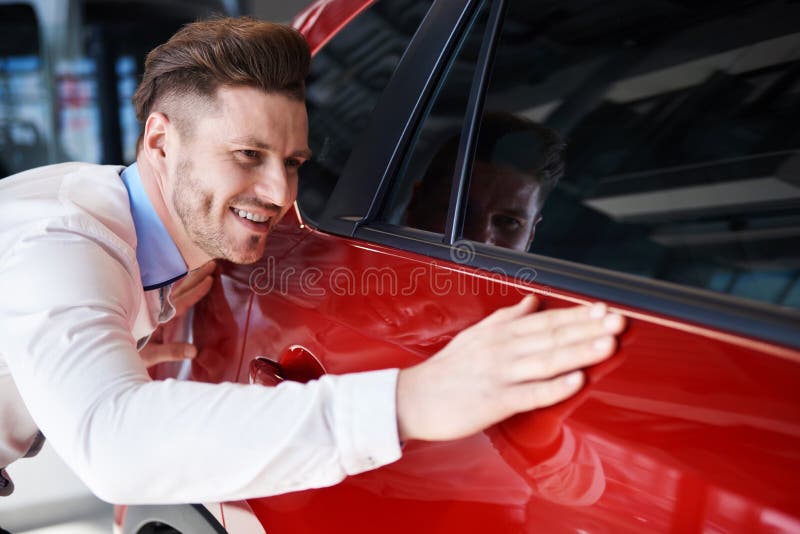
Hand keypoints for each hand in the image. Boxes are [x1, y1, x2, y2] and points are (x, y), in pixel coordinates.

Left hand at [139, 261, 215, 367]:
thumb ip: (172, 352)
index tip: (210, 279)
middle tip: (212, 264)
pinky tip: (184, 279)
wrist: (111, 351)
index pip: (182, 302)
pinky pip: (167, 292)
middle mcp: (156, 309)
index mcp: (158, 319)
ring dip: (189, 278)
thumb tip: (195, 351)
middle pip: (181, 289)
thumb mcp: (151, 356)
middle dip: (197, 277)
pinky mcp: (150, 310)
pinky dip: (178, 284)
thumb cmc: (130, 355)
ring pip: (174, 288)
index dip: (196, 291)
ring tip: (201, 267)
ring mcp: (153, 308)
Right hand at [396, 295, 625, 440]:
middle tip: (619, 321)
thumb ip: (506, 318)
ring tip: (607, 344)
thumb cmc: (445, 370)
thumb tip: (533, 302)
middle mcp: (502, 351)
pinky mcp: (494, 403)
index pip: (545, 321)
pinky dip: (553, 388)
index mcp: (499, 335)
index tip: (604, 308)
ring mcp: (499, 376)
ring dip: (578, 352)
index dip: (577, 315)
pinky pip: (529, 395)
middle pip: (551, 337)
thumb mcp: (474, 335)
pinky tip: (575, 381)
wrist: (412, 399)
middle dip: (587, 328)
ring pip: (545, 362)